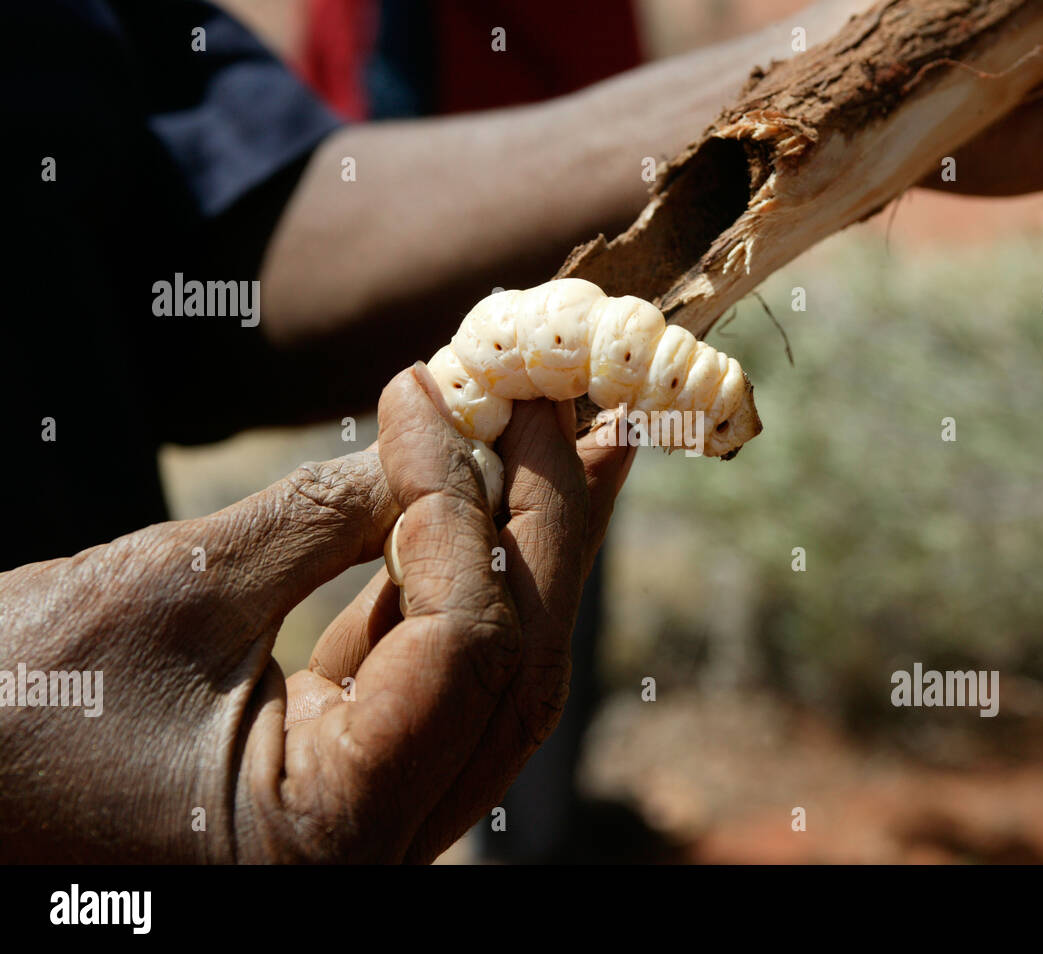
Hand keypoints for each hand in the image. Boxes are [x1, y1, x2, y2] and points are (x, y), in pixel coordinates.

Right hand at [0, 363, 633, 862]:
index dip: (459, 507)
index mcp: (334, 832)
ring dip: (528, 540)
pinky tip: (487, 491)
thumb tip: (442, 430)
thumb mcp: (178, 593)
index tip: (432, 391)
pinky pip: (440, 658)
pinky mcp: (356, 759)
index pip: (462, 651)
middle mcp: (379, 840)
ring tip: (566, 433)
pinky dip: (462, 568)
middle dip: (546, 522)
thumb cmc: (20, 700)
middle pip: (514, 665)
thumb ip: (329, 517)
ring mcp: (375, 804)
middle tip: (572, 404)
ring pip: (495, 664)